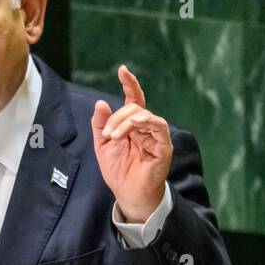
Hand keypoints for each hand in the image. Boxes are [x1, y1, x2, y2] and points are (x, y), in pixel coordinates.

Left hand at [91, 65, 172, 222]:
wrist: (127, 194)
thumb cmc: (118, 171)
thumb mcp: (102, 146)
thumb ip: (101, 125)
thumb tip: (101, 103)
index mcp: (132, 125)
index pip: (133, 99)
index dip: (129, 84)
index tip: (122, 70)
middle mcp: (145, 127)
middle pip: (134, 108)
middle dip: (118, 117)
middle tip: (108, 134)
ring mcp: (156, 136)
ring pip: (145, 115)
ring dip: (127, 121)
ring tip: (115, 136)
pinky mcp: (163, 146)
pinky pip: (159, 127)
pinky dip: (146, 122)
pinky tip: (133, 126)